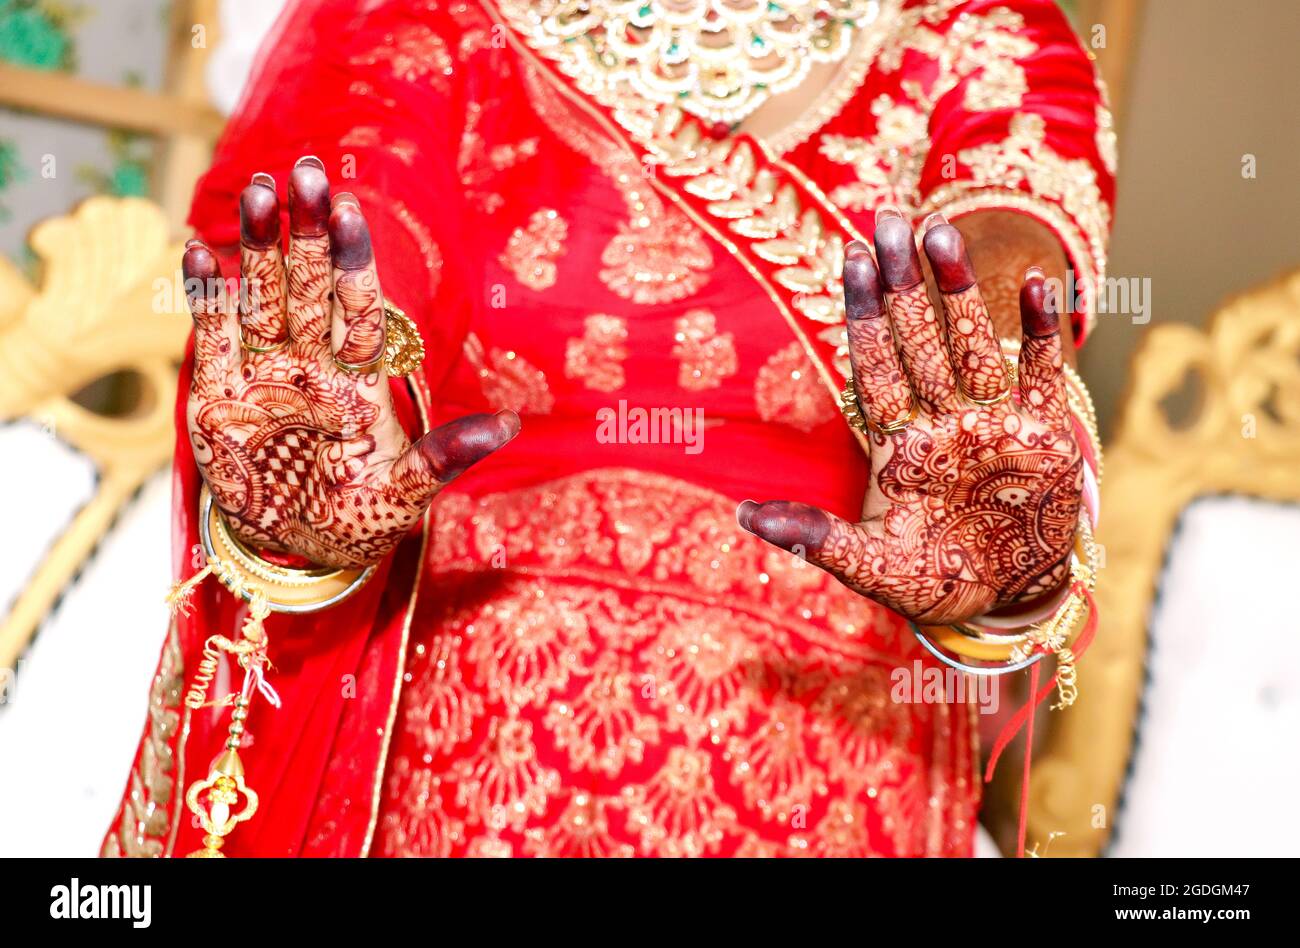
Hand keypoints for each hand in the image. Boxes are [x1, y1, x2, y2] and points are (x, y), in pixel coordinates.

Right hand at [184, 156, 518, 568]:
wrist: (293, 550)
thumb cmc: (358, 517)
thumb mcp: (406, 494)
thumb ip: (445, 458)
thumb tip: (509, 427)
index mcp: (360, 382)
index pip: (359, 310)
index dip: (353, 263)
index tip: (351, 210)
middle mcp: (314, 365)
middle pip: (310, 287)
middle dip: (308, 232)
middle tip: (309, 171)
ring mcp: (266, 374)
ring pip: (264, 297)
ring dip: (260, 246)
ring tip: (264, 191)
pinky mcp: (220, 394)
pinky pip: (215, 336)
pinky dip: (207, 297)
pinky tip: (202, 252)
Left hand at [738, 209, 1081, 624]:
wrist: (1006, 600)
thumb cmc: (931, 581)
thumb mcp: (869, 564)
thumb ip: (814, 537)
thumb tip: (743, 515)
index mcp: (898, 442)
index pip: (874, 364)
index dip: (863, 313)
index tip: (850, 258)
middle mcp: (942, 419)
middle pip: (918, 339)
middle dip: (902, 282)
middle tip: (888, 218)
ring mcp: (992, 420)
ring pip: (974, 343)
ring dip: (958, 290)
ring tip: (940, 233)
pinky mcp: (1044, 433)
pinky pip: (1044, 373)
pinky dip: (1044, 332)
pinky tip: (1040, 283)